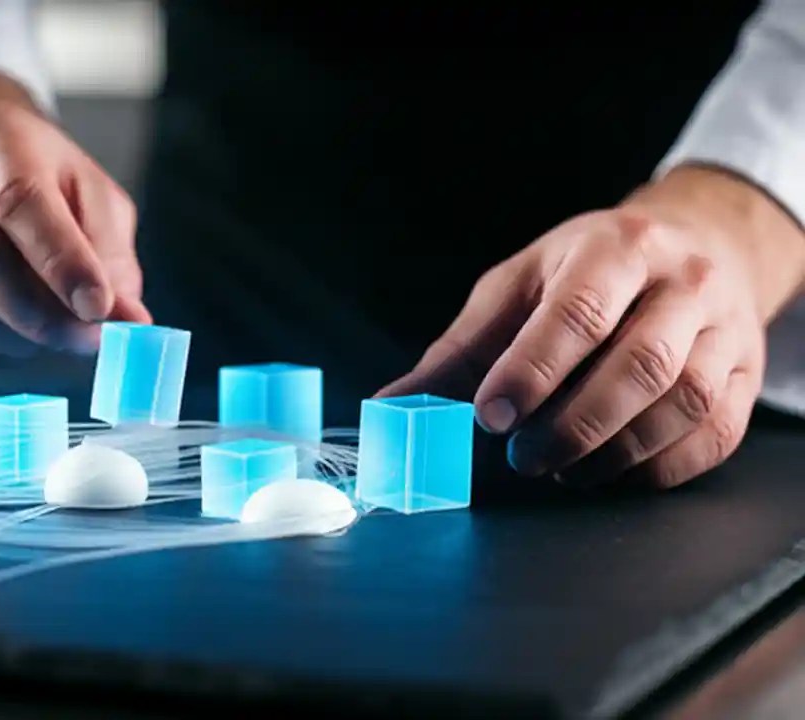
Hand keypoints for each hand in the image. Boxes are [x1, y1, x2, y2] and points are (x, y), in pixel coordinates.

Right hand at [0, 71, 149, 360]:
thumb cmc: (38, 180)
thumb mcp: (89, 193)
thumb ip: (110, 253)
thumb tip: (127, 320)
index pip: (17, 201)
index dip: (62, 263)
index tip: (101, 309)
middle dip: (44, 316)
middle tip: (88, 338)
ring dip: (14, 340)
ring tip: (51, 334)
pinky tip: (8, 336)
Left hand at [377, 165, 804, 488]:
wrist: (696, 245)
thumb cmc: (588, 271)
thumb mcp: (518, 287)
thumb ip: (460, 351)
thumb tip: (391, 407)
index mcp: (616, 248)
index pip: (577, 313)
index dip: (530, 371)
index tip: (491, 416)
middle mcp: (683, 283)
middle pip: (638, 365)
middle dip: (572, 425)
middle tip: (523, 457)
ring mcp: (726, 330)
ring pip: (684, 404)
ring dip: (614, 452)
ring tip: (563, 468)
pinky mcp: (747, 377)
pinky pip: (714, 436)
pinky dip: (658, 468)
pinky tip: (613, 470)